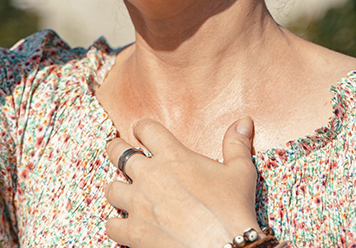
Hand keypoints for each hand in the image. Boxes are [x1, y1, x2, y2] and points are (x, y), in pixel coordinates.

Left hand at [105, 118, 260, 247]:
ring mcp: (138, 203)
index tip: (140, 130)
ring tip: (122, 191)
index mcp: (173, 156)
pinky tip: (122, 225)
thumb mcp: (240, 171)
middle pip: (118, 152)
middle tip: (118, 150)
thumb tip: (244, 121)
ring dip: (117, 189)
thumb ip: (237, 144)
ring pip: (111, 188)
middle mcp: (150, 175)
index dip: (142, 128)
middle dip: (116, 149)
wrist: (223, 246)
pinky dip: (116, 225)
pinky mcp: (133, 231)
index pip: (146, 129)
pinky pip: (111, 225)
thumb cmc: (233, 209)